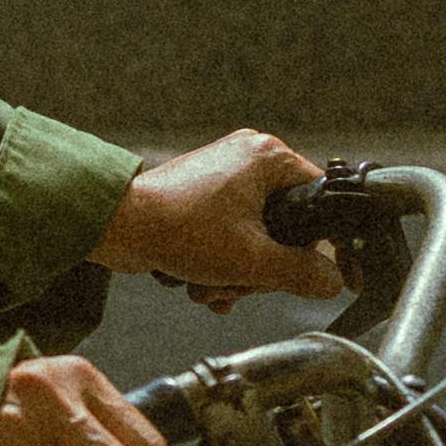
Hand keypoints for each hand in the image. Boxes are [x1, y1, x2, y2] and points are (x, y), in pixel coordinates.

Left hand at [99, 129, 350, 309]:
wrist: (113, 227)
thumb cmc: (177, 229)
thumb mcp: (252, 260)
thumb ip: (301, 273)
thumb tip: (332, 281)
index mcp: (269, 157)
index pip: (318, 203)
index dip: (324, 245)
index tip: (331, 274)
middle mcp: (249, 159)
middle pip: (285, 229)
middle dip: (260, 271)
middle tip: (240, 284)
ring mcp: (224, 177)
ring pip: (255, 239)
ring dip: (236, 275)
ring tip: (211, 288)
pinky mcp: (202, 198)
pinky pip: (229, 237)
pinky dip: (219, 266)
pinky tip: (201, 286)